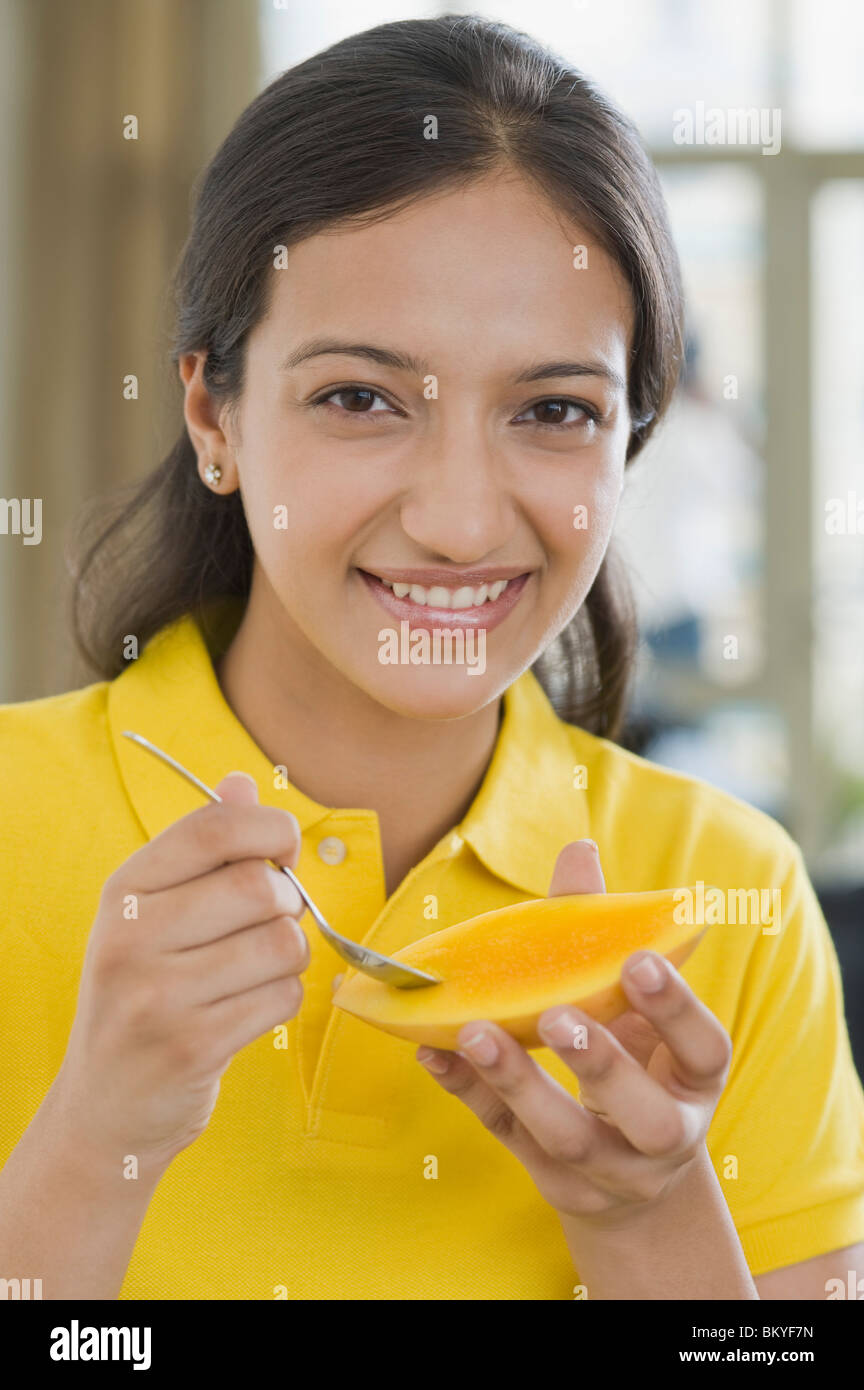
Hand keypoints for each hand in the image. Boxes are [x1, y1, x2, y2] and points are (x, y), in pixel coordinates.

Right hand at [52, 772, 308, 1171]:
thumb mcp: (154, 914)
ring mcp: (158, 996)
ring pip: (280, 944)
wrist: (105, 1107)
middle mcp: (131, 938)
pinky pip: (282, 998)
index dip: (271, 830)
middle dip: (286, 902)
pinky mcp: (192, 1046)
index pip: (214, 827)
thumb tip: (241, 782)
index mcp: (125, 891)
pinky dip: (284, 999)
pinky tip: (251, 1009)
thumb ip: (202, 847)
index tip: (282, 854)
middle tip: (271, 922)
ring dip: (289, 956)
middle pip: (258, 886)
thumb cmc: (144, 995)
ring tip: (258, 971)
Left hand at [416, 840, 731, 1226]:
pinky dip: (471, 1094)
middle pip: (646, 1116)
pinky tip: (433, 1052)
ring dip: (520, 1084)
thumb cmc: (638, 1063)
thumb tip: (577, 850)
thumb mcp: (638, 1010)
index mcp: (697, 1079)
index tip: (639, 959)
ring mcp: (611, 1170)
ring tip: (473, 1031)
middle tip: (556, 1015)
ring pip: (569, 1138)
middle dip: (601, 1065)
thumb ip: (606, 934)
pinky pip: (509, 1140)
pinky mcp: (556, 1182)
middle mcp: (665, 1133)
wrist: (636, 1177)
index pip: (705, 1048)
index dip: (677, 1006)